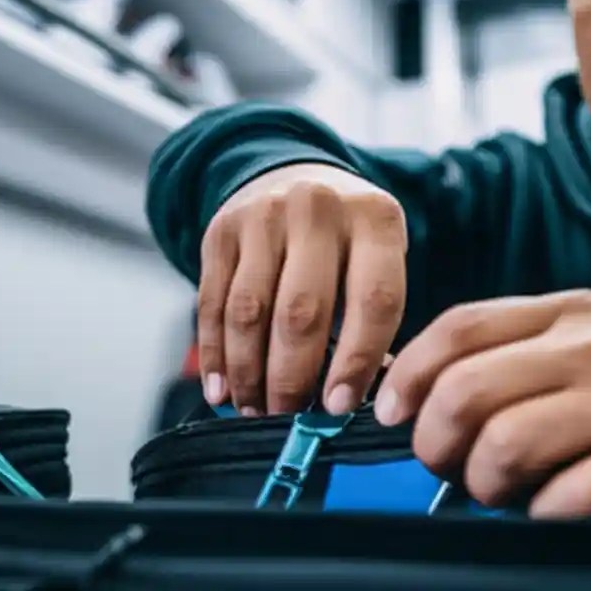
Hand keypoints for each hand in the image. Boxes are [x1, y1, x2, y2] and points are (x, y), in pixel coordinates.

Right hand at [197, 163, 407, 415]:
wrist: (295, 174)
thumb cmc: (347, 237)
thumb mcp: (379, 256)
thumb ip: (372, 318)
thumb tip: (346, 399)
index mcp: (375, 219)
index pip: (373, 299)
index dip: (357, 361)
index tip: (338, 407)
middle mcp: (319, 209)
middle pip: (302, 311)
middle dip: (292, 378)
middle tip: (289, 417)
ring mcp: (264, 215)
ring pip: (249, 312)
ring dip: (249, 373)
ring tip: (255, 409)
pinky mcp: (221, 230)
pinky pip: (211, 303)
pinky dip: (215, 355)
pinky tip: (221, 389)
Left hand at [374, 290, 590, 517]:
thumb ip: (522, 352)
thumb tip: (427, 394)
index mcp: (570, 312)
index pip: (458, 327)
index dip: (408, 375)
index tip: (393, 413)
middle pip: (465, 391)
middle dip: (435, 443)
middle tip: (451, 469)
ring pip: (503, 444)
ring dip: (485, 485)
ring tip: (505, 494)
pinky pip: (564, 498)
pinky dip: (541, 516)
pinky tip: (554, 511)